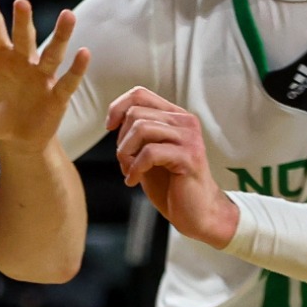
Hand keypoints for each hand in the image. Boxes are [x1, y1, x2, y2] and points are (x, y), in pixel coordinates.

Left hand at [0, 0, 89, 153]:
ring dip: (60, 35)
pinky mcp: (57, 94)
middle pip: (23, 37)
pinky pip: (68, 80)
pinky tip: (84, 52)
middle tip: (21, 3)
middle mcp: (22, 61)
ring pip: (52, 52)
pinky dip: (76, 68)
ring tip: (67, 16)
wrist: (14, 140)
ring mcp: (41, 76)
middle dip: (23, 21)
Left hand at [106, 87, 238, 247]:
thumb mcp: (147, 153)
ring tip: (130, 171)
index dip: (117, 107)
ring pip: (141, 129)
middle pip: (136, 113)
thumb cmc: (170, 184)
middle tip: (125, 162)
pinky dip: (135, 168)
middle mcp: (185, 121)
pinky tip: (133, 180)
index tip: (109, 127)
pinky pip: (150, 152)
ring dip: (126, 153)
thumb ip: (136, 134)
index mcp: (174, 116)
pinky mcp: (189, 157)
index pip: (140, 94)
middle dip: (121, 140)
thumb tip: (114, 121)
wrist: (197, 213)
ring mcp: (189, 138)